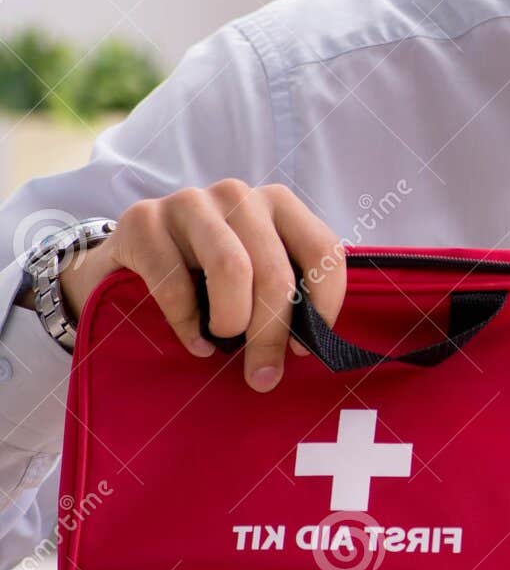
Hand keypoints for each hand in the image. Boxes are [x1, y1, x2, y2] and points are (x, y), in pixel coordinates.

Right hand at [57, 180, 346, 392]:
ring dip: (231, 320)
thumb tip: (308, 344)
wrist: (126, 260)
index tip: (303, 349)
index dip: (321, 304)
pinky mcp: (142, 220)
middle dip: (272, 333)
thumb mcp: (253, 275)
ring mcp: (189, 202)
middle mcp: (238, 195)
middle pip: (275, 271)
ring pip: (231, 270)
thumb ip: (284, 293)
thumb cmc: (204, 274)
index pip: (322, 249)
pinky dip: (187, 325)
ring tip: (222, 344)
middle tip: (262, 374)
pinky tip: (194, 343)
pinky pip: (174, 284)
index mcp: (278, 203)